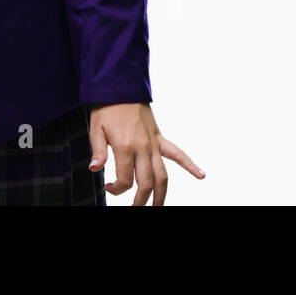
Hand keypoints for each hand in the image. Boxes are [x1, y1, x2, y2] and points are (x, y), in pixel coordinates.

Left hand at [87, 103, 203, 204]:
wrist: (121, 87)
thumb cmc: (107, 108)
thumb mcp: (96, 129)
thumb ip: (97, 150)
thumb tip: (94, 169)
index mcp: (125, 147)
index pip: (125, 180)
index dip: (116, 189)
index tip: (108, 186)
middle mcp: (142, 148)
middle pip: (146, 183)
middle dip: (141, 201)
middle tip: (135, 209)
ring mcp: (153, 143)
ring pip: (162, 175)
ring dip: (162, 195)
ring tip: (159, 208)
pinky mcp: (159, 138)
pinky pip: (177, 153)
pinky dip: (190, 165)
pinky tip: (201, 175)